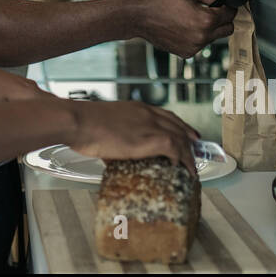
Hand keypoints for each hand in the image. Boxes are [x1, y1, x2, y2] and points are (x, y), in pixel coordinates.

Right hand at [71, 101, 199, 169]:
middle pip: (177, 125)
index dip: (178, 125)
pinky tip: (180, 167)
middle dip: (189, 138)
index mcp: (136, 108)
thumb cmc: (83, 124)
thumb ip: (112, 136)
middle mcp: (147, 114)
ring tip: (191, 167)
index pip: (165, 115)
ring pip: (179, 138)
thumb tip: (109, 152)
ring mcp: (150, 125)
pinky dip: (181, 158)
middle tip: (196, 148)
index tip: (186, 132)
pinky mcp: (150, 138)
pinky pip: (175, 148)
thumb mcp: (103, 126)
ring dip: (187, 153)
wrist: (79, 121)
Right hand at [135, 0, 235, 57]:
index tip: (223, 3)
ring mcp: (194, 47)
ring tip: (193, 17)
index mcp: (205, 20)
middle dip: (223, 19)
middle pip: (227, 29)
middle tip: (213, 10)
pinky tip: (184, 26)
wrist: (137, 16)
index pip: (230, 14)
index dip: (228, 6)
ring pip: (214, 38)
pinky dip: (197, 36)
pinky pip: (200, 44)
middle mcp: (202, 37)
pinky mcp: (185, 53)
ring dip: (210, 28)